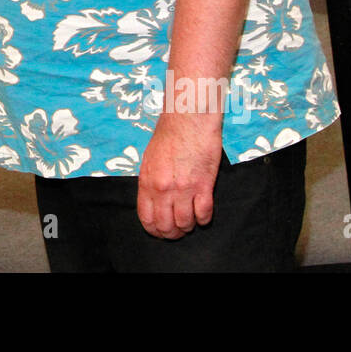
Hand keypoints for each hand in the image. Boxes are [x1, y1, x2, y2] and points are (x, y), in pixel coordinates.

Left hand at [136, 111, 221, 238]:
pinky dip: (204, 219)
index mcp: (147, 181)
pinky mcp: (204, 185)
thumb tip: (154, 200)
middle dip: (172, 233)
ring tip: (191, 222)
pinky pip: (204, 214)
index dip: (154, 230)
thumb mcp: (150, 159)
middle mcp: (163, 189)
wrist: (188, 118)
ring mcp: (184, 188)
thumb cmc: (170, 134)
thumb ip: (151, 182)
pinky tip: (203, 214)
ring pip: (185, 223)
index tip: (160, 231)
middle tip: (177, 231)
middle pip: (166, 225)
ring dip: (188, 226)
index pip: (146, 218)